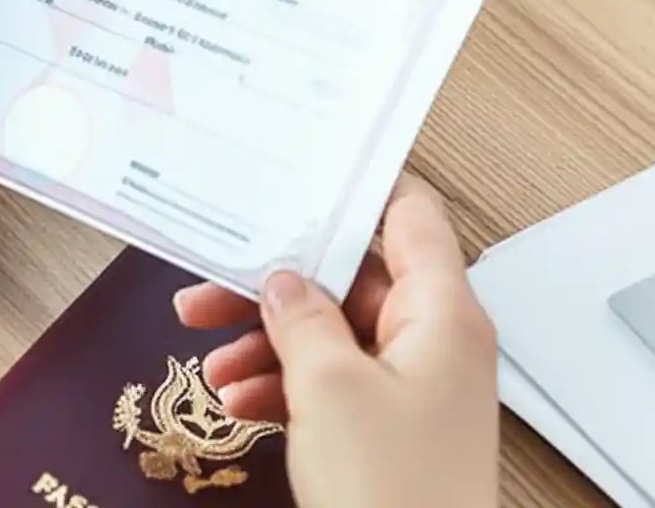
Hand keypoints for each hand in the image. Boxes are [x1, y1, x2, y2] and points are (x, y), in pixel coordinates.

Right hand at [174, 174, 498, 507]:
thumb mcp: (330, 390)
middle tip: (215, 287)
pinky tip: (241, 401)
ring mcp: (410, 386)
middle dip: (277, 286)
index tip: (299, 178)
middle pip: (350, 280)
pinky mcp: (387, 427)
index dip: (357, 191)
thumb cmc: (398, 496)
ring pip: (329, 335)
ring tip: (213, 359)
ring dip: (268, 342)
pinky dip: (283, 385)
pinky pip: (330, 383)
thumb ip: (301, 319)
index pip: (409, 217)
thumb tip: (283, 281)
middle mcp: (432, 342)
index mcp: (441, 314)